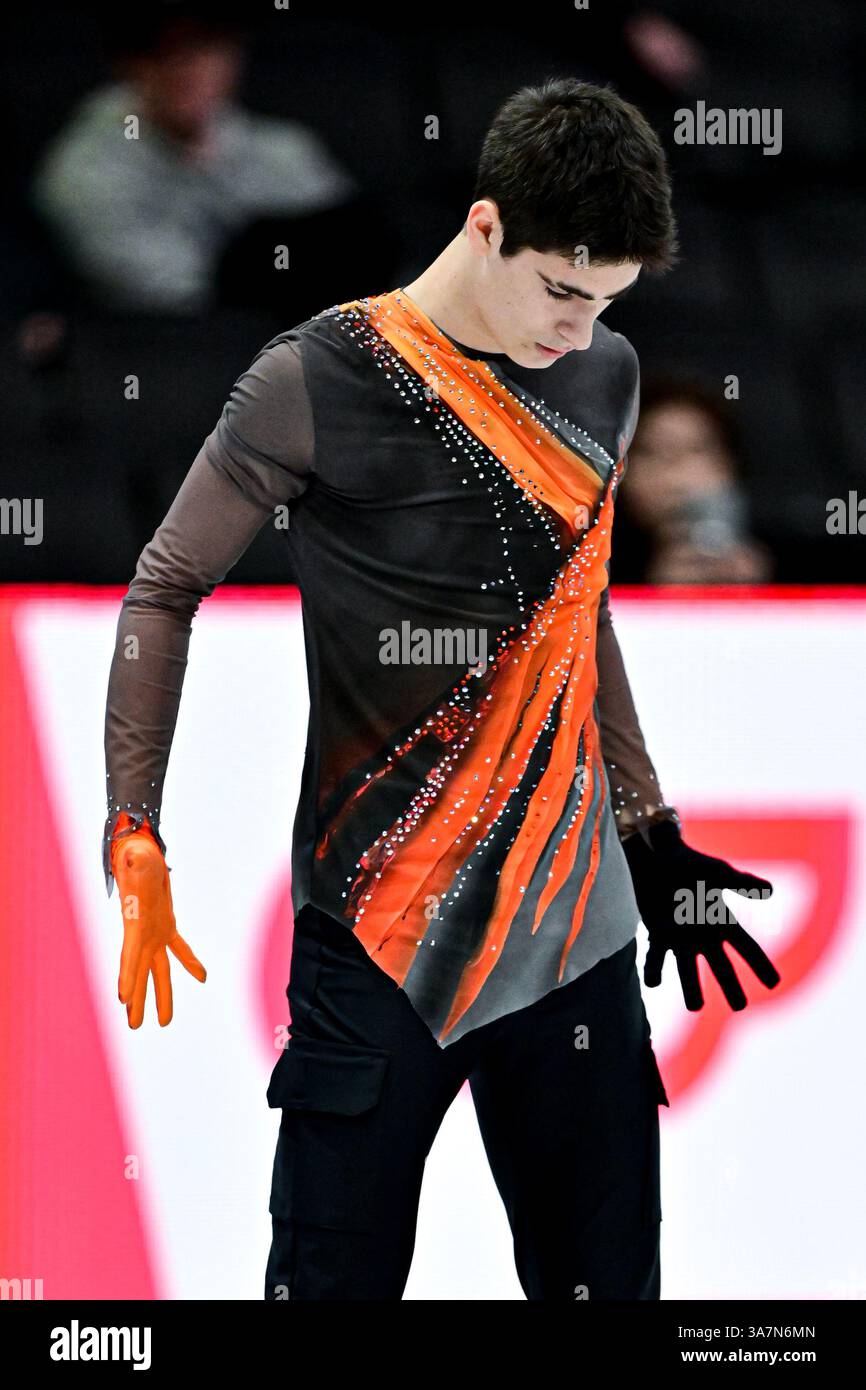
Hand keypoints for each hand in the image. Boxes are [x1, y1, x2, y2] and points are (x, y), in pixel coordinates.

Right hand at [110, 814, 205, 1027]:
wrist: (139, 855)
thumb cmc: (135, 856)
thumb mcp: (134, 857)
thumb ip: (134, 860)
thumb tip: (133, 855)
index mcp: (135, 923)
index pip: (128, 953)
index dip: (126, 974)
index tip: (121, 997)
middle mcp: (142, 934)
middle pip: (139, 972)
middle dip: (137, 999)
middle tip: (134, 1026)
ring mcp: (153, 932)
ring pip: (158, 969)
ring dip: (161, 995)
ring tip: (165, 1022)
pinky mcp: (165, 926)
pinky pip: (178, 948)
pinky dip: (190, 962)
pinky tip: (203, 977)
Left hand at [622, 817, 779, 1010]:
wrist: (658, 858)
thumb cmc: (691, 865)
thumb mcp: (719, 873)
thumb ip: (742, 883)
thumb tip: (770, 890)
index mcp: (723, 921)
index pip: (747, 947)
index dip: (760, 965)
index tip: (774, 984)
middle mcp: (703, 935)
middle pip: (721, 966)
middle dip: (731, 986)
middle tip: (740, 1006)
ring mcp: (680, 938)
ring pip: (687, 969)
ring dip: (691, 987)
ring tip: (696, 1007)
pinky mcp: (658, 935)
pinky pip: (656, 957)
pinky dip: (654, 970)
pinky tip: (654, 983)